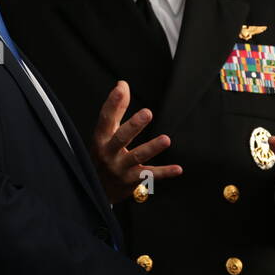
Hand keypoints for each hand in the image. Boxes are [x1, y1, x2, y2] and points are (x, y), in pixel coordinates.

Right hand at [90, 81, 182, 202]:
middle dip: (133, 126)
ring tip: (166, 139)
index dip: (112, 103)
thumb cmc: (103, 154)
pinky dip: (164, 172)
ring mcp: (119, 168)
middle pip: (120, 138)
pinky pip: (149, 176)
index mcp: (101, 138)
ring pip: (136, 157)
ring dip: (151, 148)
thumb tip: (122, 84)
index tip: (121, 88)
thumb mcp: (105, 133)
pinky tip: (178, 168)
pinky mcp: (131, 181)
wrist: (97, 190)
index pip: (106, 118)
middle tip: (147, 112)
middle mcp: (108, 153)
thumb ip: (116, 109)